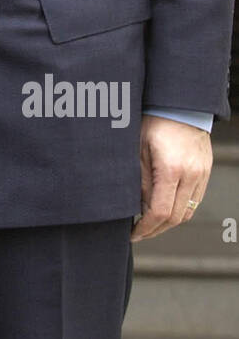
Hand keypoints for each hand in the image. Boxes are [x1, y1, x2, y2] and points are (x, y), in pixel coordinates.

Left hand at [130, 114, 211, 241]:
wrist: (181, 104)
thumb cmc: (155, 121)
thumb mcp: (139, 150)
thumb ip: (141, 180)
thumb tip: (139, 207)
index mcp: (171, 169)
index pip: (160, 212)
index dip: (145, 228)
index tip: (133, 234)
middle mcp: (191, 175)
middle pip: (175, 218)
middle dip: (156, 230)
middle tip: (139, 233)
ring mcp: (201, 174)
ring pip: (187, 212)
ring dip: (169, 223)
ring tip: (150, 223)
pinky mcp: (206, 171)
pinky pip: (195, 200)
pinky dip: (180, 209)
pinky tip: (165, 208)